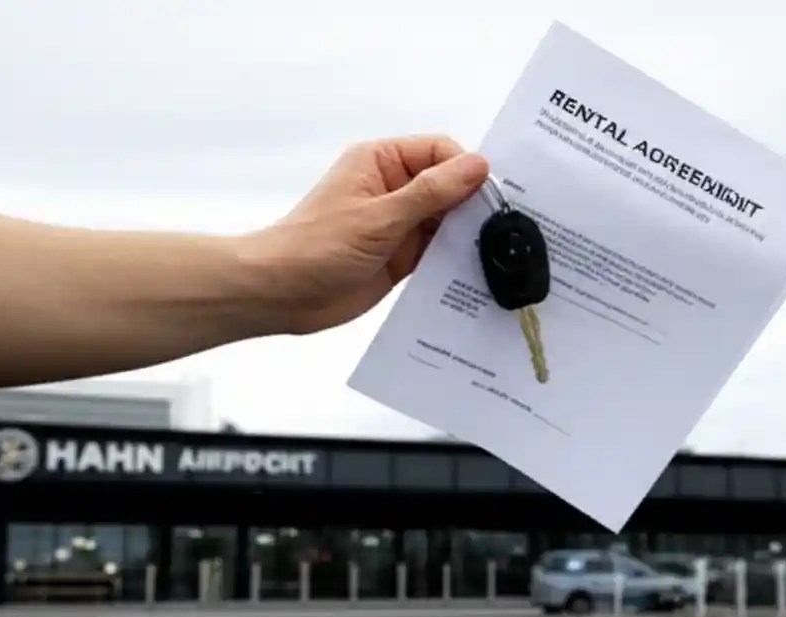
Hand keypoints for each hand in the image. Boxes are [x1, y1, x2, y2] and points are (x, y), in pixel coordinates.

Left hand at [246, 135, 489, 334]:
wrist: (279, 295)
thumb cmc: (317, 247)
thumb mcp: (380, 217)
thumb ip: (432, 193)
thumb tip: (480, 165)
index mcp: (382, 161)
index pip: (441, 152)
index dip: (468, 171)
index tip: (491, 199)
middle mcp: (394, 188)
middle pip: (450, 187)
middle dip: (474, 205)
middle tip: (507, 230)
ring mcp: (398, 224)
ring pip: (448, 222)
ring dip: (467, 236)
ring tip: (498, 255)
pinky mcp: (401, 257)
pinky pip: (438, 252)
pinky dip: (455, 260)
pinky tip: (477, 273)